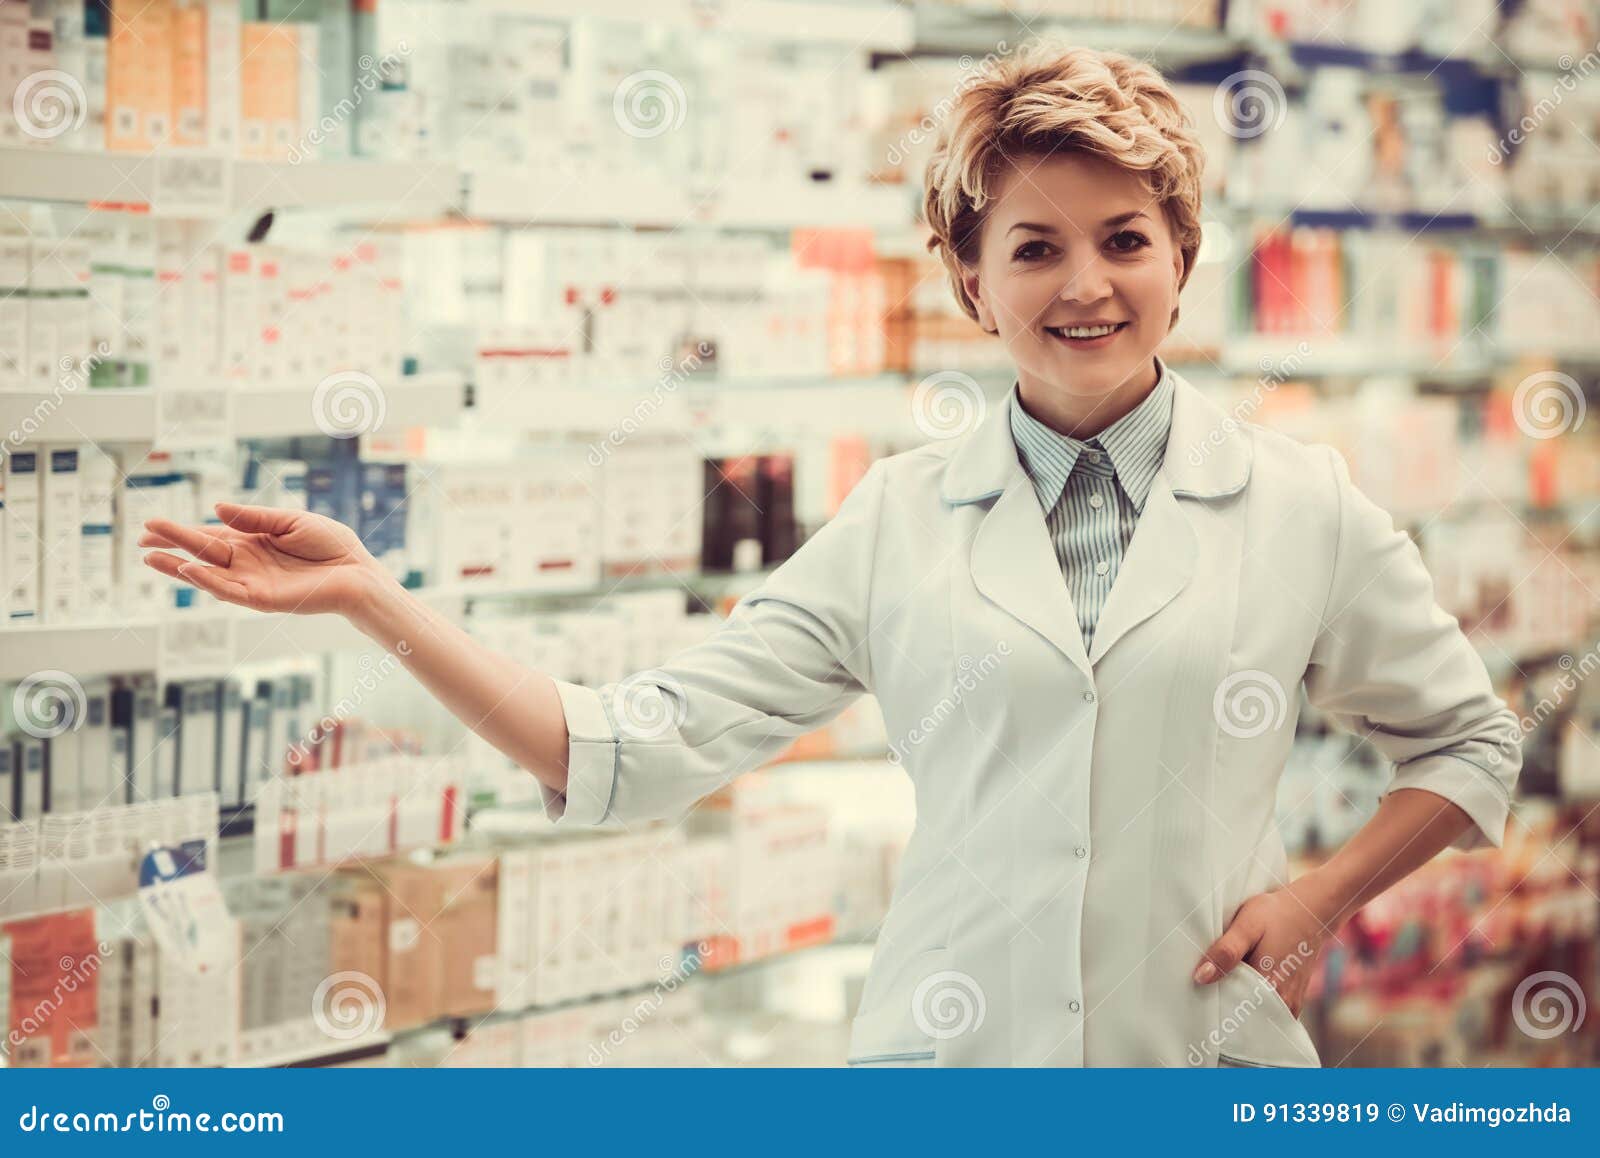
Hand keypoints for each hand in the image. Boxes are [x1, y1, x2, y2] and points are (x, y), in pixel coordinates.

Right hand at [140, 502, 385, 618]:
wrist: (357, 570)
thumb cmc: (330, 545)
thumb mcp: (290, 520)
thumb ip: (254, 516)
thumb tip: (217, 507)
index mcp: (251, 541)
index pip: (208, 535)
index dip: (180, 532)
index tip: (151, 525)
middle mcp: (246, 563)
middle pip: (201, 552)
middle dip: (172, 545)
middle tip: (140, 539)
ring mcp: (252, 582)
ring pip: (208, 574)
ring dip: (179, 567)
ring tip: (151, 557)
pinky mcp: (262, 598)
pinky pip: (229, 590)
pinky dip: (207, 581)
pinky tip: (187, 570)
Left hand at [1191, 874, 1343, 1016]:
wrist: (1310, 910)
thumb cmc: (1276, 914)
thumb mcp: (1247, 926)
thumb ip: (1226, 951)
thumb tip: (1201, 977)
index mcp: (1269, 988)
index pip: (1233, 1014)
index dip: (1213, 1008)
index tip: (1198, 1000)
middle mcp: (1283, 1003)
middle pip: (1245, 1018)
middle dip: (1224, 1009)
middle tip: (1204, 994)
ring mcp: (1290, 1004)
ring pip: (1256, 1015)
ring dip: (1238, 1005)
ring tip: (1220, 988)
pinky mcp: (1292, 999)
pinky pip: (1267, 1010)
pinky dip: (1252, 1003)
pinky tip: (1239, 986)